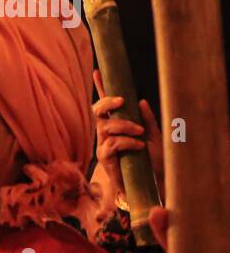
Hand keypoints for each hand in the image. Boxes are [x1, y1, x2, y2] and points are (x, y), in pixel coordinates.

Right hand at [92, 71, 163, 198]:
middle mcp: (106, 132)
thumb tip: (141, 102)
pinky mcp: (105, 158)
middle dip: (107, 103)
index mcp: (117, 123)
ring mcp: (103, 144)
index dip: (101, 88)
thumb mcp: (154, 135)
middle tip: (122, 101)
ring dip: (125, 126)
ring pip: (106, 126)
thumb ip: (147, 119)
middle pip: (98, 111)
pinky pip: (112, 143)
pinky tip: (139, 146)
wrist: (152, 181)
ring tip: (140, 133)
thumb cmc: (152, 159)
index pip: (107, 103)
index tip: (98, 71)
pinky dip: (127, 142)